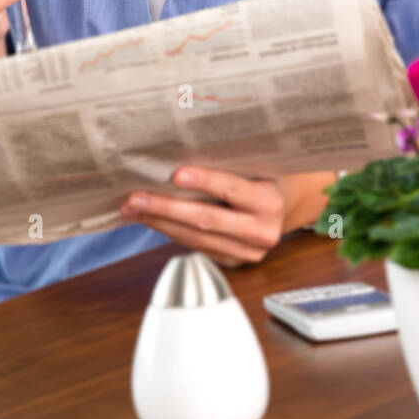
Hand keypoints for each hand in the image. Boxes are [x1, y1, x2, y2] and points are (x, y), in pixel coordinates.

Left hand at [120, 166, 286, 267]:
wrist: (284, 208)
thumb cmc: (264, 178)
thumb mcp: (257, 167)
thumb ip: (229, 166)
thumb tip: (178, 156)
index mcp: (270, 203)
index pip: (232, 190)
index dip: (204, 181)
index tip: (175, 174)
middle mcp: (261, 232)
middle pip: (207, 220)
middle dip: (166, 208)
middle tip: (136, 198)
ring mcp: (247, 253)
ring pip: (196, 238)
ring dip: (159, 222)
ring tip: (133, 208)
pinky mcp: (232, 262)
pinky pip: (196, 247)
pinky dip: (170, 232)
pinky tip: (151, 219)